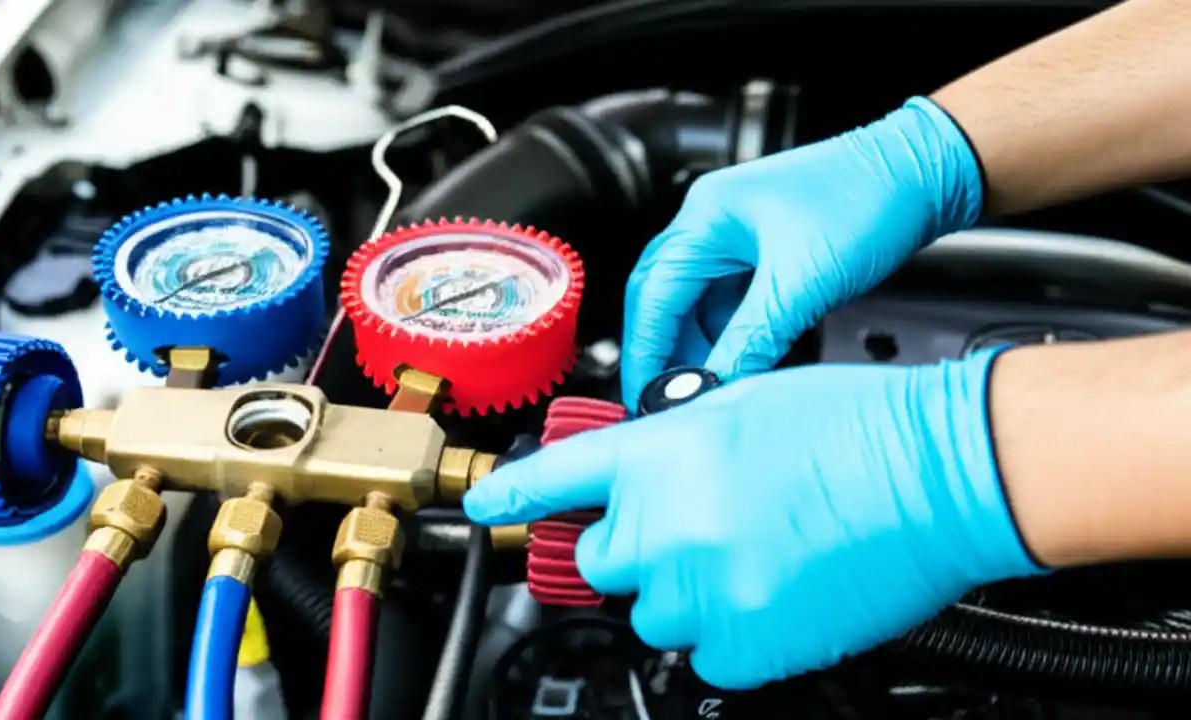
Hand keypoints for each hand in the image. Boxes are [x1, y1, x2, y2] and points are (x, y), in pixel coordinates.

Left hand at [464, 349, 1038, 689]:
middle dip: (633, 549)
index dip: (514, 498)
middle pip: (601, 561)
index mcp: (659, 453)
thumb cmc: (855, 424)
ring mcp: (702, 588)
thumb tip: (645, 476)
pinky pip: (704, 655)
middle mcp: (666, 523)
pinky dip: (728, 632)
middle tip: (687, 532)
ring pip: (653, 613)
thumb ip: (672, 445)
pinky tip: (771, 591)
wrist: (937, 470)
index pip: (554, 478)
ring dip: (685, 592)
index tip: (487, 510)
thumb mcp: (740, 404)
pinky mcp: (746, 642)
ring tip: (749, 557)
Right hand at [622, 96, 983, 408]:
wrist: (923, 173)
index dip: (646, 350)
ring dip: (697, 344)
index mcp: (707, 217)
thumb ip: (752, 339)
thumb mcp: (802, 284)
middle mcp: (712, 220)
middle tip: (666, 396)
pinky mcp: (762, 248)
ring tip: (707, 385)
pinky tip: (739, 358)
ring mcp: (735, 233)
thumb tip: (717, 384)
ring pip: (695, 301)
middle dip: (663, 349)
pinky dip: (726, 332)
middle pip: (663, 297)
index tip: (645, 393)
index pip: (654, 295)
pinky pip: (727, 298)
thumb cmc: (869, 201)